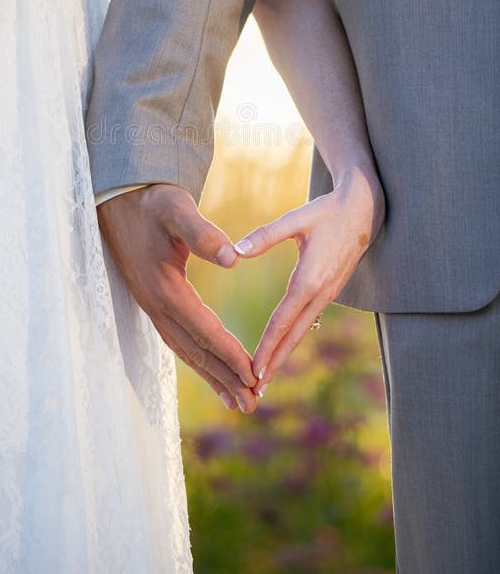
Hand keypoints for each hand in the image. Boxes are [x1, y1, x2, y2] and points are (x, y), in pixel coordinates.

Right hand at [97, 184, 257, 412]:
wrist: (121, 197)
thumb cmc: (153, 201)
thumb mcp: (177, 209)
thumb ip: (202, 233)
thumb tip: (232, 258)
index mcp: (165, 288)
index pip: (204, 330)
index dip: (229, 354)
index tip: (254, 376)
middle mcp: (156, 304)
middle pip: (195, 350)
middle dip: (224, 378)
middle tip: (252, 404)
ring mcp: (151, 306)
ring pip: (185, 350)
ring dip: (212, 376)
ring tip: (237, 401)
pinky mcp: (153, 301)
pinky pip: (178, 339)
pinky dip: (197, 359)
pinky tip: (211, 370)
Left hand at [234, 167, 384, 395]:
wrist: (365, 209)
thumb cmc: (327, 212)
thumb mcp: (296, 219)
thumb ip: (265, 236)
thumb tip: (235, 251)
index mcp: (310, 279)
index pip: (283, 321)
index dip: (267, 347)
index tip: (253, 370)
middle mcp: (321, 293)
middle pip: (294, 336)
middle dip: (275, 363)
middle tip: (255, 390)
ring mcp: (328, 294)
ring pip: (302, 331)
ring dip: (283, 355)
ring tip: (265, 379)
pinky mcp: (330, 291)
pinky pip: (309, 321)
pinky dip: (293, 338)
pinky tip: (282, 349)